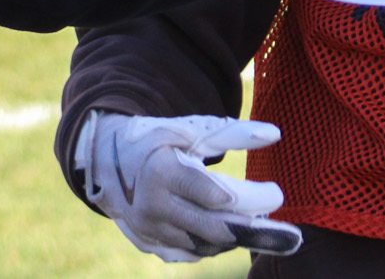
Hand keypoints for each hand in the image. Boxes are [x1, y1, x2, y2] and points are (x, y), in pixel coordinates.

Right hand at [73, 112, 301, 262]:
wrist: (107, 160)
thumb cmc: (158, 140)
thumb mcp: (191, 131)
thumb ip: (233, 134)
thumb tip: (276, 134)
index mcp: (163, 173)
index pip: (217, 196)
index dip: (252, 198)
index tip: (276, 193)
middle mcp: (153, 207)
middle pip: (214, 229)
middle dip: (251, 227)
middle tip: (276, 220)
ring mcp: (149, 231)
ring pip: (204, 246)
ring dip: (233, 237)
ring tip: (252, 221)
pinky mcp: (149, 244)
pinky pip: (190, 253)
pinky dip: (212, 244)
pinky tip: (226, 230)